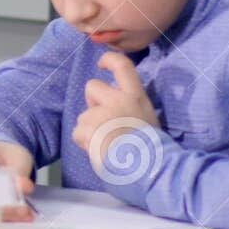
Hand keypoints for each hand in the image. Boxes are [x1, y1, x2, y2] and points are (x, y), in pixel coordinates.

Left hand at [72, 51, 160, 174]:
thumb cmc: (150, 147)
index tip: (101, 63)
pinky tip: (98, 149)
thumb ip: (130, 104)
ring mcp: (102, 114)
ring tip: (106, 142)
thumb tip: (111, 100)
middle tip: (104, 120)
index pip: (122, 65)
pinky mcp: (89, 129)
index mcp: (136, 96)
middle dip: (92, 101)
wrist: (149, 168)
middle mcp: (118, 100)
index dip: (109, 59)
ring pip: (83, 115)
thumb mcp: (147, 116)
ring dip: (89, 128)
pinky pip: (77, 132)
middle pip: (92, 86)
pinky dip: (84, 142)